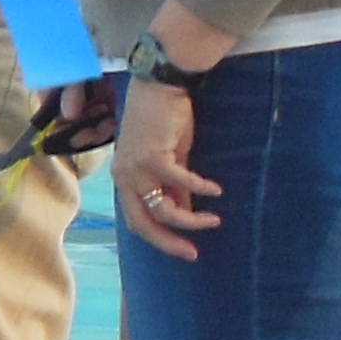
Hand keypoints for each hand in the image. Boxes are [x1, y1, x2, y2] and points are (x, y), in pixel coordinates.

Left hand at [114, 75, 218, 262]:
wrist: (160, 86)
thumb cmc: (163, 120)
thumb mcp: (169, 160)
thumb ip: (173, 187)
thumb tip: (187, 212)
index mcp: (125, 180)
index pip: (137, 221)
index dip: (160, 239)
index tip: (186, 250)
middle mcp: (124, 177)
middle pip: (143, 223)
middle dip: (169, 242)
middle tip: (193, 253)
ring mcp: (136, 167)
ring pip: (162, 209)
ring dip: (191, 219)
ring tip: (215, 219)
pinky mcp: (154, 155)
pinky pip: (180, 181)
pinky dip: (200, 189)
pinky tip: (216, 191)